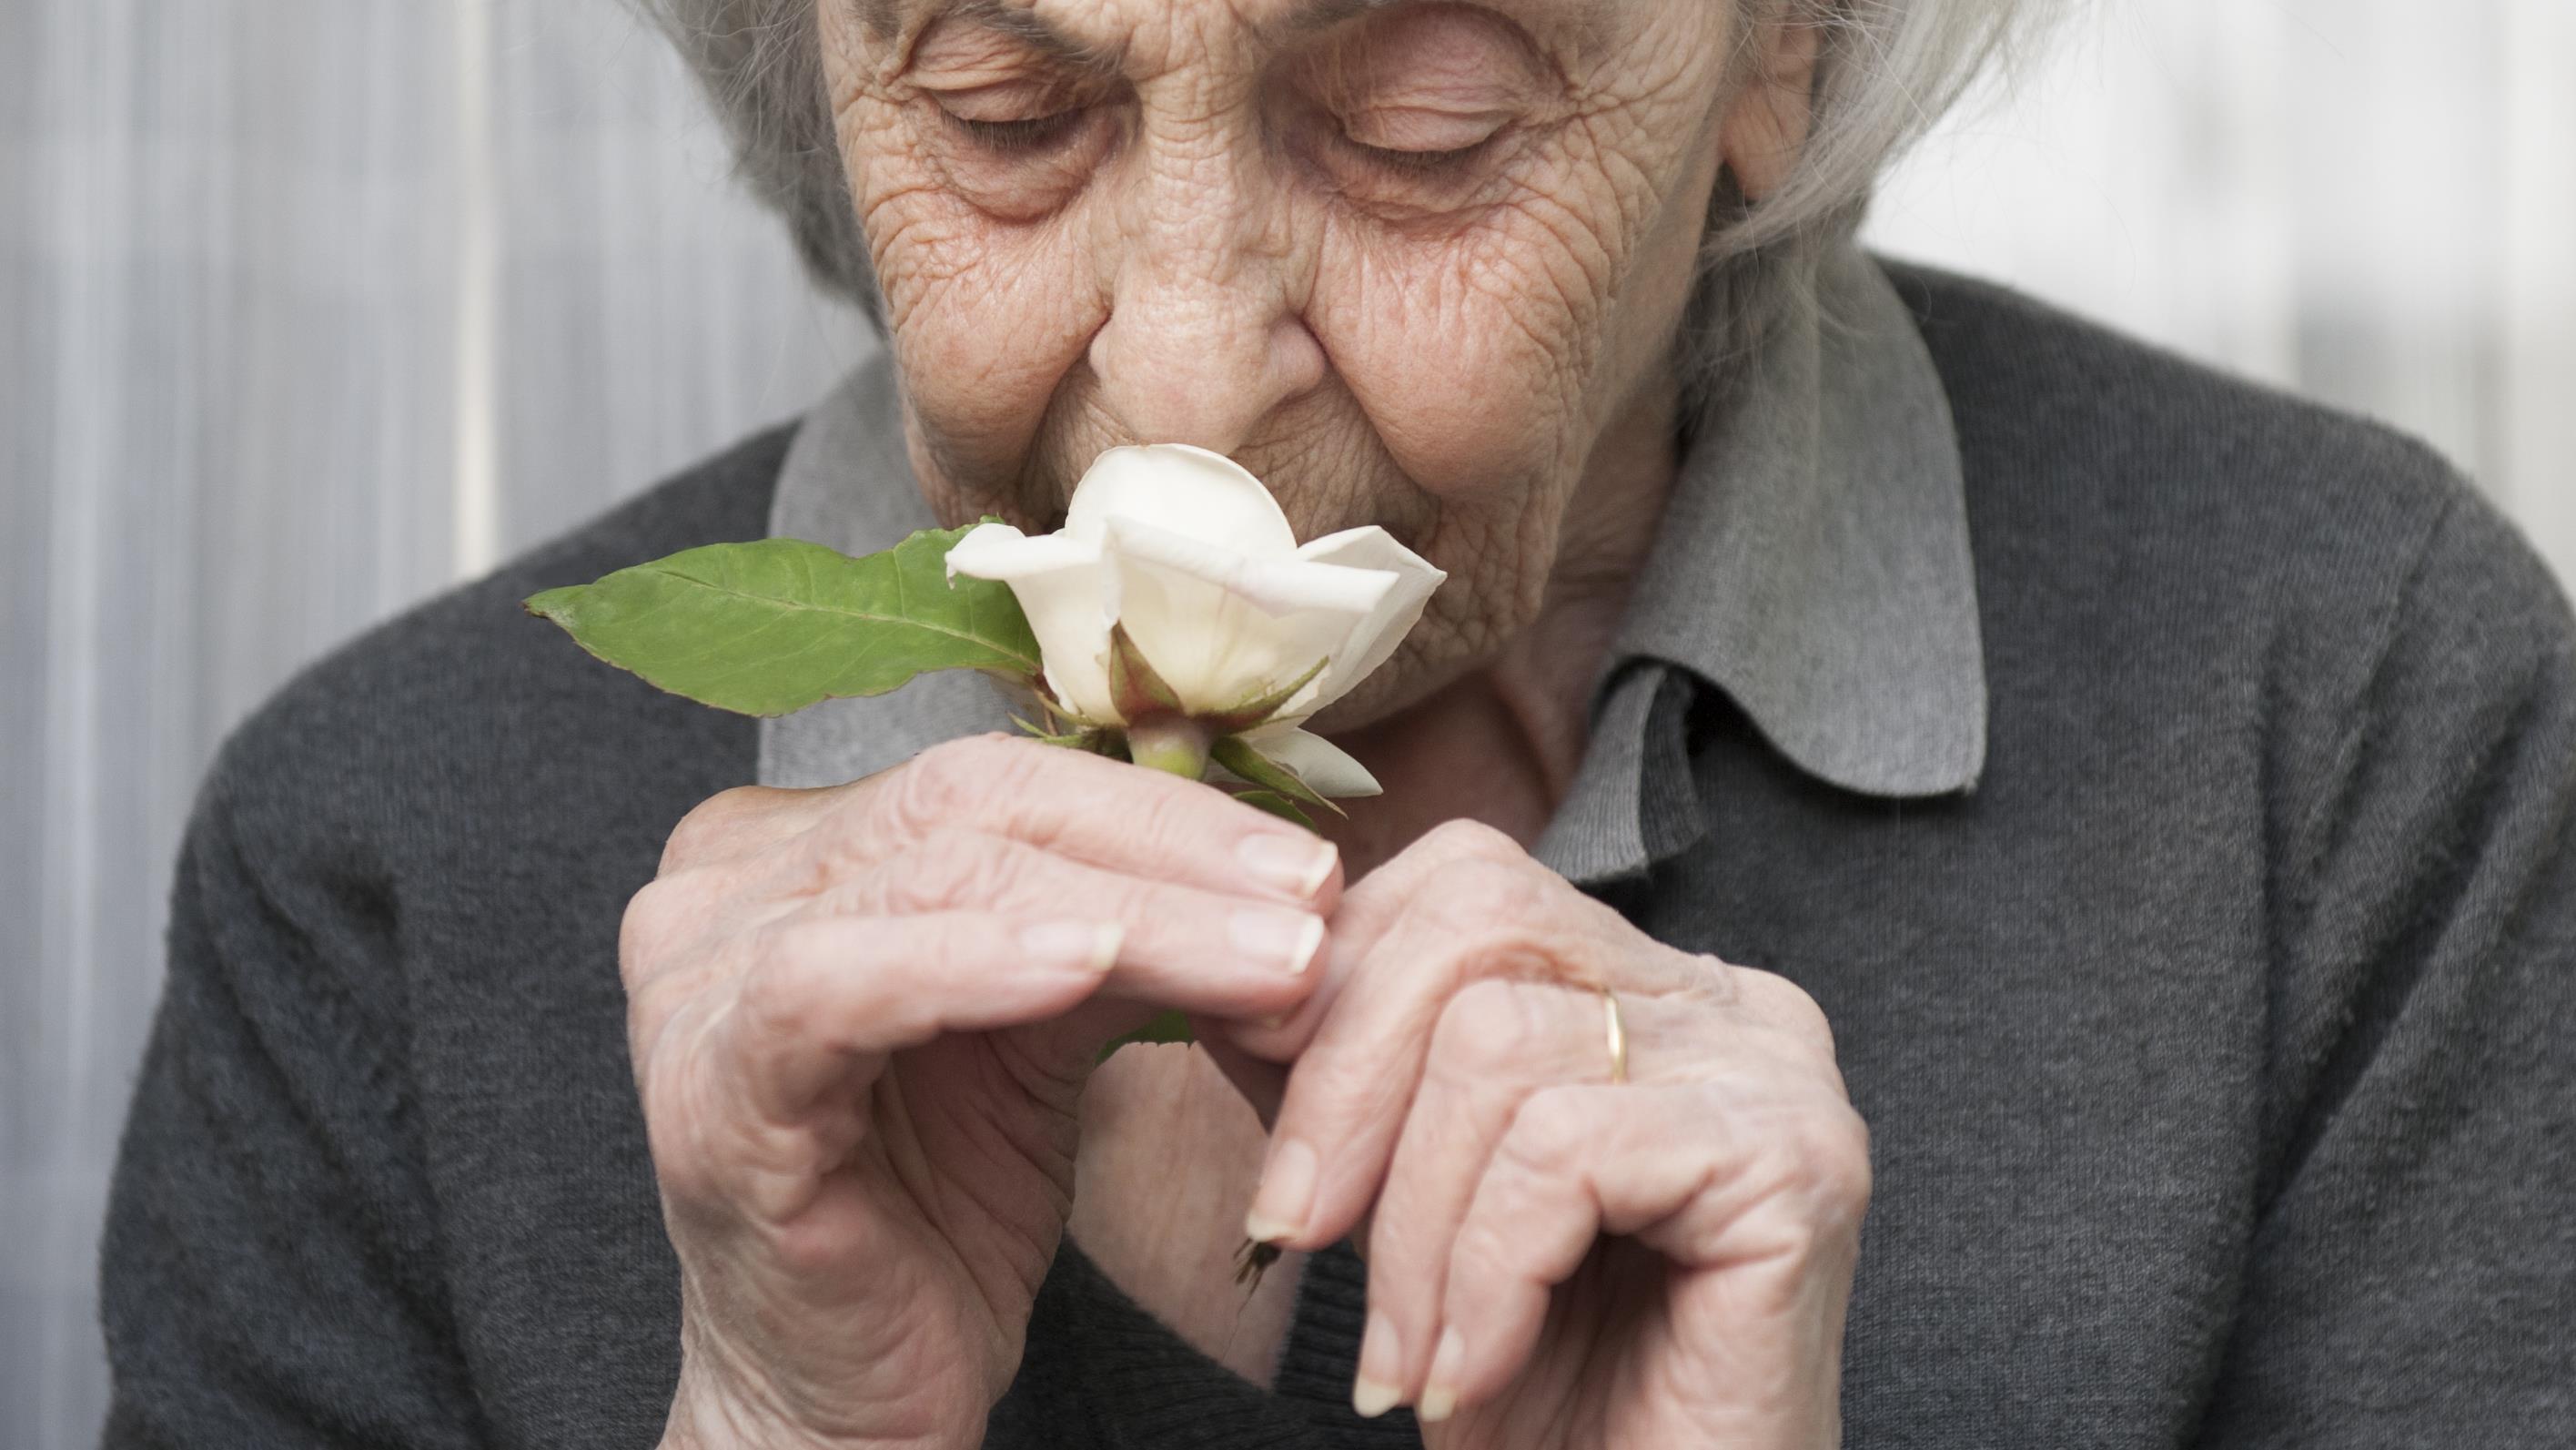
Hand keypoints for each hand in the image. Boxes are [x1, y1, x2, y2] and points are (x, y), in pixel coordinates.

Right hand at [626, 735, 1341, 1449]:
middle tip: (1314, 899)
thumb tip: (1292, 872)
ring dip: (1132, 915)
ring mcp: (697, 982)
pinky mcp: (709, 1089)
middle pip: (969, 804)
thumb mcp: (1047, 1034)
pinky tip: (1091, 969)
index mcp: (795, 849)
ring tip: (1273, 955)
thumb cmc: (938, 1209)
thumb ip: (1125, 931)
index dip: (1162, 810)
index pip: (994, 776)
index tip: (1311, 866)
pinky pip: (837, 989)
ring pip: (935, 882)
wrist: (854, 1396)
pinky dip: (977, 964)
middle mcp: (722, 887)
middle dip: (1166, 851)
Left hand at [1217, 822, 1868, 1448]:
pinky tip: (1472, 1374)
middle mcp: (1729, 1000)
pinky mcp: (1794, 1163)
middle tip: (1288, 1233)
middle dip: (1344, 1084)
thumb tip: (1229, 974)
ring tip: (1406, 1356)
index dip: (1338, 989)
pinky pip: (1562, 1153)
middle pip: (1481, 921)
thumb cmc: (1537, 1398)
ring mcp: (1775, 1071)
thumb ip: (1343, 1074)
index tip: (1272, 1134)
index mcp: (1646, 985)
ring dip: (1409, 1225)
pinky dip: (1482, 1277)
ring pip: (1500, 1041)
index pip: (1468, 883)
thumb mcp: (1402, 1204)